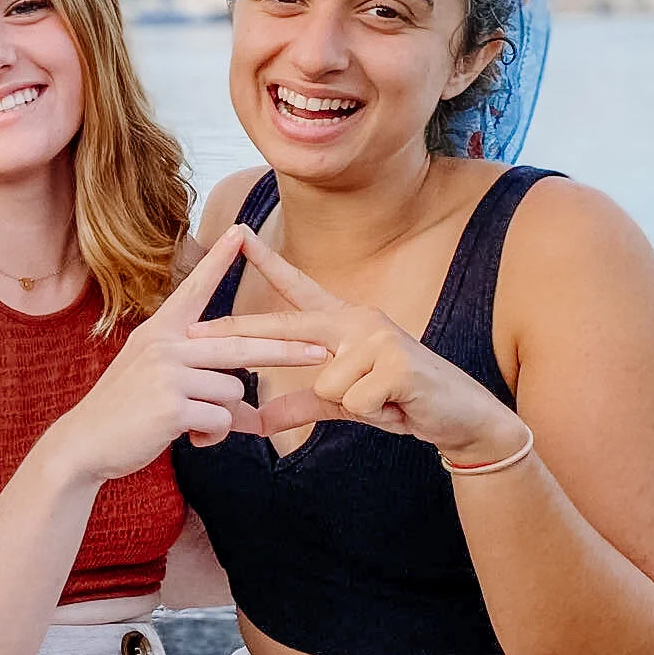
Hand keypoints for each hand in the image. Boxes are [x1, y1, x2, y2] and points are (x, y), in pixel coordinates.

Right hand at [50, 225, 332, 483]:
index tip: (239, 231)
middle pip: (239, 344)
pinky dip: (214, 435)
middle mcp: (163, 345)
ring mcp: (166, 374)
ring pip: (232, 389)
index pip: (194, 290)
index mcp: (159, 332)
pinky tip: (190, 439)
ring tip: (196, 426)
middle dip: (284, 350)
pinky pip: (220, 420)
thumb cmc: (124, 410)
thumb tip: (241, 398)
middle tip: (319, 350)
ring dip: (226, 415)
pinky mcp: (171, 406)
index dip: (217, 261)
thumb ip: (196, 377)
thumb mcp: (155, 379)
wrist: (84, 442)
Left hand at [190, 229, 526, 464]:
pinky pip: (351, 399)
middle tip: (194, 336)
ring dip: (350, 403)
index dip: (267, 262)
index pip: (299, 287)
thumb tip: (259, 420)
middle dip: (241, 338)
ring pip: (322, 382)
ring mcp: (379, 337)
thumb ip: (301, 404)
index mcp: (344, 322)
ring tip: (381, 398)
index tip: (237, 234)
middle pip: (287, 329)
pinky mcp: (396, 362)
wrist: (459, 416)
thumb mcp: (343, 402)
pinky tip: (396, 404)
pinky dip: (371, 412)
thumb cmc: (399, 401)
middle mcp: (358, 319)